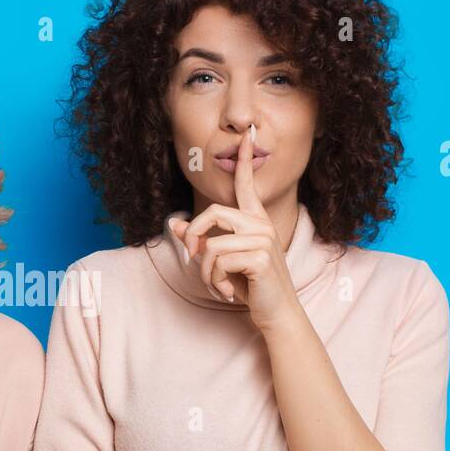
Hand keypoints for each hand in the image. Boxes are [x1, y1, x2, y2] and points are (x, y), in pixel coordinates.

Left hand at [169, 125, 301, 332]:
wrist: (275, 313)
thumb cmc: (251, 286)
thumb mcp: (222, 261)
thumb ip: (201, 241)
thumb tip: (173, 224)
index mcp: (255, 221)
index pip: (246, 186)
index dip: (244, 161)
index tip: (245, 138)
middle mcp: (261, 225)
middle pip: (212, 212)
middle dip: (193, 238)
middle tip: (191, 260)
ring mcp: (263, 240)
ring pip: (211, 245)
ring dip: (204, 271)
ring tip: (216, 285)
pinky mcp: (260, 258)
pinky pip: (218, 261)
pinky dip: (215, 281)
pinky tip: (227, 292)